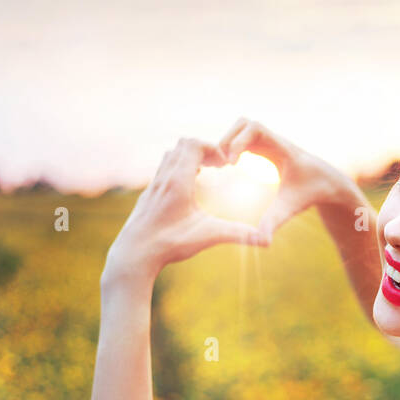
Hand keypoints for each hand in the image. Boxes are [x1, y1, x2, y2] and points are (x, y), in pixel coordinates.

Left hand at [103, 137, 266, 285]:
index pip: (194, 144)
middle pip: (183, 143)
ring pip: (171, 154)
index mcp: (178, 181)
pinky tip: (189, 188)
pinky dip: (179, 169)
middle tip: (219, 165)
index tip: (226, 163)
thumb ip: (237, 234)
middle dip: (204, 149)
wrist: (133, 256)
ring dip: (190, 157)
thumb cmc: (169, 244)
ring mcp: (153, 184)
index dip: (213, 148)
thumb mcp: (207, 237)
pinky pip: (164, 168)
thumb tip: (266, 241)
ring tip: (206, 172)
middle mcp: (164, 177)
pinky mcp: (148, 194)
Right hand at [216, 117, 349, 243]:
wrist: (329, 183)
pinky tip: (228, 166)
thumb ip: (275, 221)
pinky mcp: (266, 148)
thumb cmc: (312, 193)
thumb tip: (262, 241)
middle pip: (244, 123)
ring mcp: (270, 142)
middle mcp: (275, 141)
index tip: (231, 163)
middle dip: (228, 139)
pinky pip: (245, 138)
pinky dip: (233, 146)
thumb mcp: (292, 207)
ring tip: (223, 165)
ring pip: (242, 128)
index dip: (238, 141)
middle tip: (222, 164)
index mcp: (282, 148)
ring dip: (229, 141)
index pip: (255, 127)